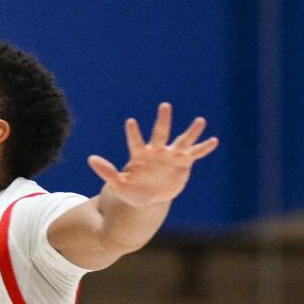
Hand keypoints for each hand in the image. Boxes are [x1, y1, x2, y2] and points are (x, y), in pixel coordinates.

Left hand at [88, 103, 219, 206]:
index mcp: (139, 155)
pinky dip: (204, 148)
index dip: (133, 133)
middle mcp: (156, 151)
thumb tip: (90, 159)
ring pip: (182, 140)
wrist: (148, 198)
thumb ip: (106, 172)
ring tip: (200, 120)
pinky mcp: (183, 163)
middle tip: (164, 105)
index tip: (131, 121)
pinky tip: (214, 140)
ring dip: (191, 131)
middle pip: (160, 133)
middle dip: (163, 120)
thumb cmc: (131, 189)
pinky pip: (195, 153)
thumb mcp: (118, 185)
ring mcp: (171, 156)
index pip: (136, 142)